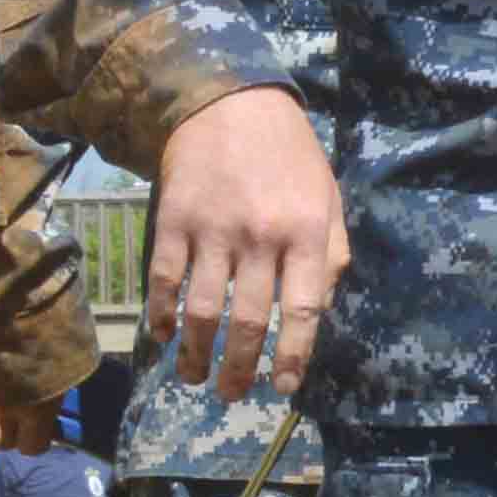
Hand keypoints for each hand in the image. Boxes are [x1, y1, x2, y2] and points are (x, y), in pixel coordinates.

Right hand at [147, 87, 346, 398]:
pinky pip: (166, 280)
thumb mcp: (329, 198)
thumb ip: (333, 254)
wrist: (231, 102)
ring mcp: (214, 229)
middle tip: (232, 394)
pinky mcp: (174, 220)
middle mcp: (261, 237)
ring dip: (197, 353)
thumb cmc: (290, 156)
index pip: (304, 310)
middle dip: (239, 367)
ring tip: (194, 378)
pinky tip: (165, 336)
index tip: (283, 387)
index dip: (293, 355)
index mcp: (308, 233)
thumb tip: (322, 311)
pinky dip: (163, 314)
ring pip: (203, 309)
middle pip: (248, 320)